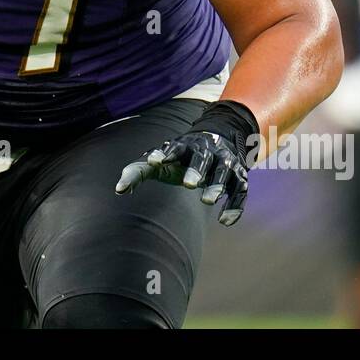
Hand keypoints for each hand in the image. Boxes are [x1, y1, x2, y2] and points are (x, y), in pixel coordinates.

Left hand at [115, 100, 258, 225]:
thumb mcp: (161, 157)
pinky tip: (225, 221)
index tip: (155, 161)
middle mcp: (207, 151)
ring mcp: (225, 163)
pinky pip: (241, 192)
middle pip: (202, 158)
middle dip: (196, 169)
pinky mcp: (239, 178)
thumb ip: (139, 170)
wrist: (220, 138)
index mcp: (185, 145)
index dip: (166, 154)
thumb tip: (118, 189)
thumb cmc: (181, 154)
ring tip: (206, 200)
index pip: (175, 147)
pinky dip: (235, 206)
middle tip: (188, 184)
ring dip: (216, 185)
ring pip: (224, 172)